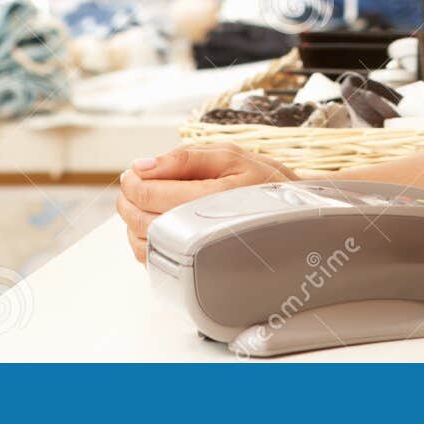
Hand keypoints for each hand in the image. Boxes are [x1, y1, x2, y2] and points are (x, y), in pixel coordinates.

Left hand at [118, 144, 299, 263]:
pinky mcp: (196, 268)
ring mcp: (197, 254)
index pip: (148, 193)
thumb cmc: (266, 183)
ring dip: (131, 221)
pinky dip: (144, 241)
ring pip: (143, 243)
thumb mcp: (230, 155)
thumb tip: (143, 165)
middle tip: (131, 184)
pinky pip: (156, 259)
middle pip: (139, 219)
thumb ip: (184, 158)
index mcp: (208, 198)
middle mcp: (200, 230)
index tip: (133, 172)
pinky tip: (154, 222)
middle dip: (127, 199)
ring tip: (140, 202)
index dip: (132, 181)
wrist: (296, 214)